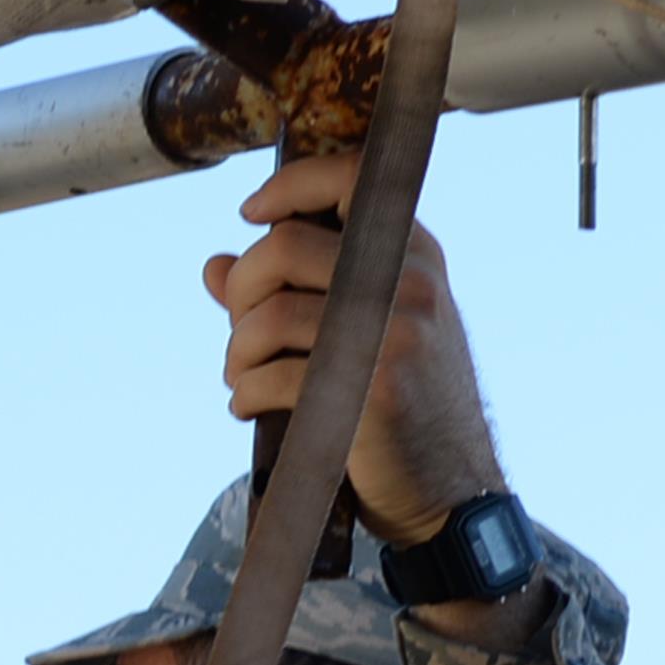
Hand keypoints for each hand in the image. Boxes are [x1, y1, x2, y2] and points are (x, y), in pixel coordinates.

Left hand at [204, 150, 500, 539]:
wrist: (451, 487)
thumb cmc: (400, 405)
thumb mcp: (367, 331)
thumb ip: (294, 292)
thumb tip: (214, 267)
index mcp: (414, 253)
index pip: (348, 176)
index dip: (287, 185)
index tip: (251, 215)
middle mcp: (410, 282)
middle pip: (284, 247)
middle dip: (241, 292)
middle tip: (239, 334)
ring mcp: (394, 334)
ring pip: (270, 317)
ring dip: (237, 353)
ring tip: (240, 377)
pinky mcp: (371, 391)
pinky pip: (273, 377)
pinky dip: (246, 393)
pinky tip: (249, 406)